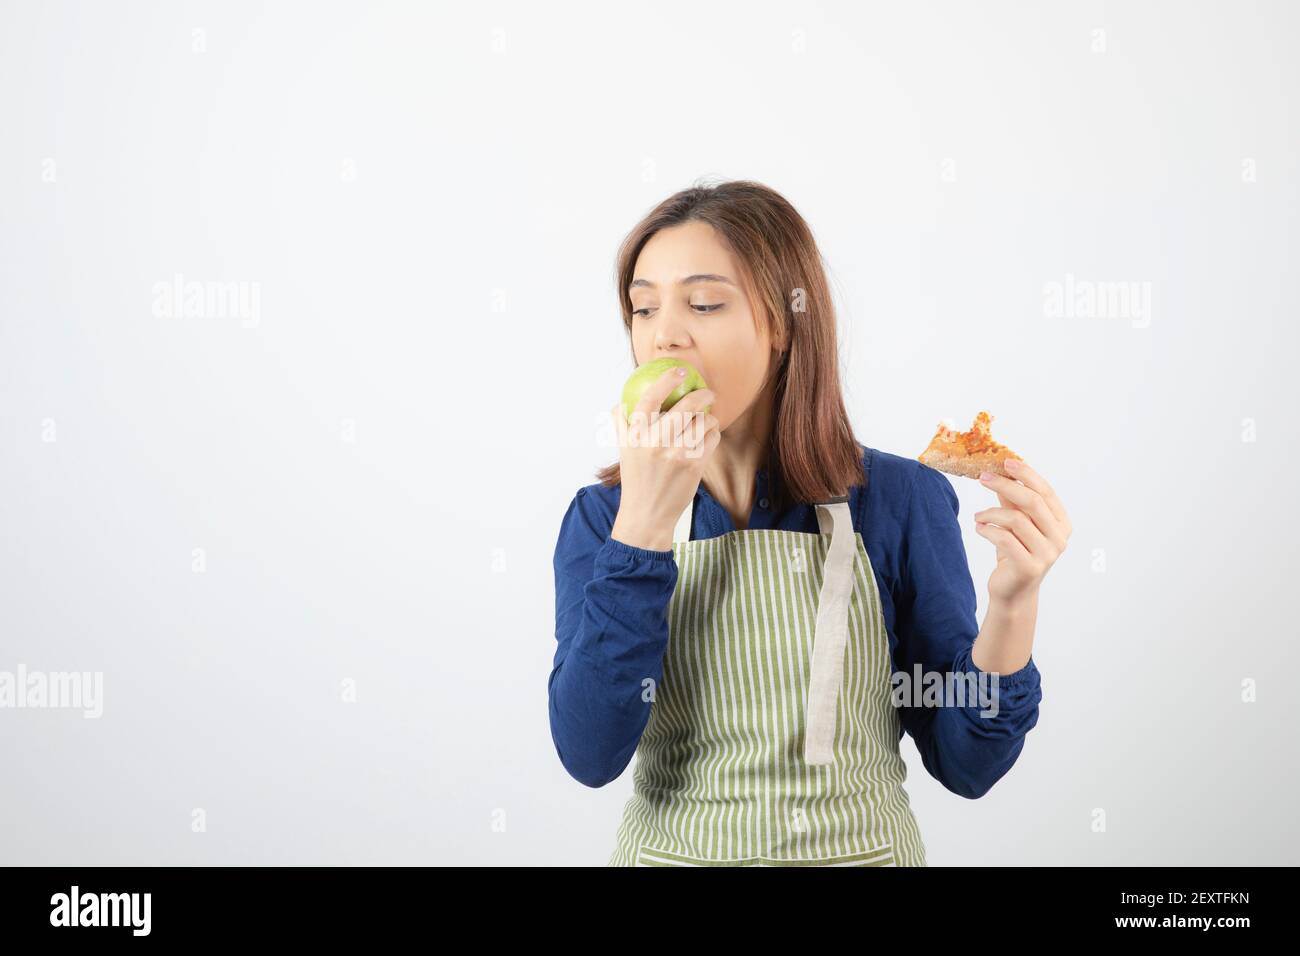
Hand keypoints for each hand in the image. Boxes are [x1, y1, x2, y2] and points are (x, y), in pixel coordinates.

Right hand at [608, 367, 719, 550]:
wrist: (647, 514)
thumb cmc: (636, 479)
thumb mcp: (623, 451)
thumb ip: (621, 424)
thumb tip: (621, 401)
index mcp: (635, 436)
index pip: (649, 399)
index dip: (666, 380)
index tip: (680, 371)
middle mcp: (655, 443)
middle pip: (685, 407)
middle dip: (702, 395)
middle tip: (708, 393)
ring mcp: (676, 455)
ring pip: (703, 422)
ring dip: (710, 417)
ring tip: (708, 419)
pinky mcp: (694, 467)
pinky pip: (711, 439)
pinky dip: (713, 434)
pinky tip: (709, 436)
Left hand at [973, 459, 1071, 604]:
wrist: (1012, 591)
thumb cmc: (1014, 553)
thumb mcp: (1015, 523)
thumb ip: (1012, 499)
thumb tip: (1001, 470)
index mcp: (1061, 523)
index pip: (1046, 492)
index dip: (1026, 474)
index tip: (1005, 461)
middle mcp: (1059, 538)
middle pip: (1033, 502)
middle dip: (1005, 485)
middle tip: (983, 477)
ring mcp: (1047, 554)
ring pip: (1017, 520)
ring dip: (991, 513)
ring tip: (978, 516)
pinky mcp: (1029, 567)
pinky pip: (1005, 539)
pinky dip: (988, 530)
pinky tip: (979, 528)